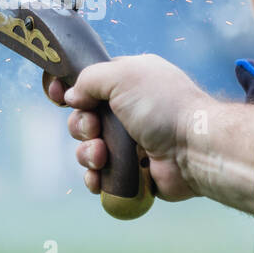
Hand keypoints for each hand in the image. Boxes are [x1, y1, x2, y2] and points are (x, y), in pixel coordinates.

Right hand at [43, 54, 212, 201]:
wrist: (194, 148)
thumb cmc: (162, 106)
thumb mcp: (123, 75)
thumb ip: (89, 78)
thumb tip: (73, 96)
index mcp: (128, 81)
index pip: (89, 81)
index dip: (69, 89)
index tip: (59, 97)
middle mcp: (128, 110)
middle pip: (82, 117)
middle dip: (81, 126)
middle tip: (95, 129)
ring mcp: (130, 141)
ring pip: (88, 148)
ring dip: (87, 153)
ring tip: (102, 156)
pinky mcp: (132, 170)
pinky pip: (100, 175)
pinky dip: (96, 177)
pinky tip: (100, 177)